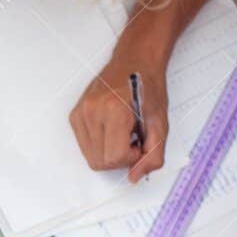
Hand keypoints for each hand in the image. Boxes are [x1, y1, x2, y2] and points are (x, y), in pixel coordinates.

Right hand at [69, 44, 170, 182]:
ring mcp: (81, 113)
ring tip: (121, 133)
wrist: (135, 60)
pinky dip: (99, 145)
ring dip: (108, 153)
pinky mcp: (75, 115)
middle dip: (119, 158)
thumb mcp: (160, 123)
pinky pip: (84, 146)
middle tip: (131, 138)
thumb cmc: (148, 87)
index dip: (130, 157)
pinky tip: (110, 130)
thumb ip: (153, 154)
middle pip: (100, 162)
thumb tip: (134, 177)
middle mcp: (92, 111)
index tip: (139, 142)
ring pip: (91, 157)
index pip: (114, 158)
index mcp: (114, 111)